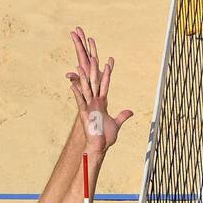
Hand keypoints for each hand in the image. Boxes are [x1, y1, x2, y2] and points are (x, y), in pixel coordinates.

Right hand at [68, 28, 132, 153]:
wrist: (98, 146)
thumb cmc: (105, 137)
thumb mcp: (116, 124)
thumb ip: (122, 116)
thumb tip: (130, 112)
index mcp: (101, 102)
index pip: (105, 84)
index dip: (108, 73)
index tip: (110, 61)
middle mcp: (94, 101)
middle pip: (94, 81)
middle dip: (94, 69)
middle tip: (94, 55)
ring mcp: (88, 106)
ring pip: (86, 88)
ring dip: (85, 76)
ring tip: (83, 63)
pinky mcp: (84, 113)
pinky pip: (80, 100)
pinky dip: (77, 92)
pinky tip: (73, 83)